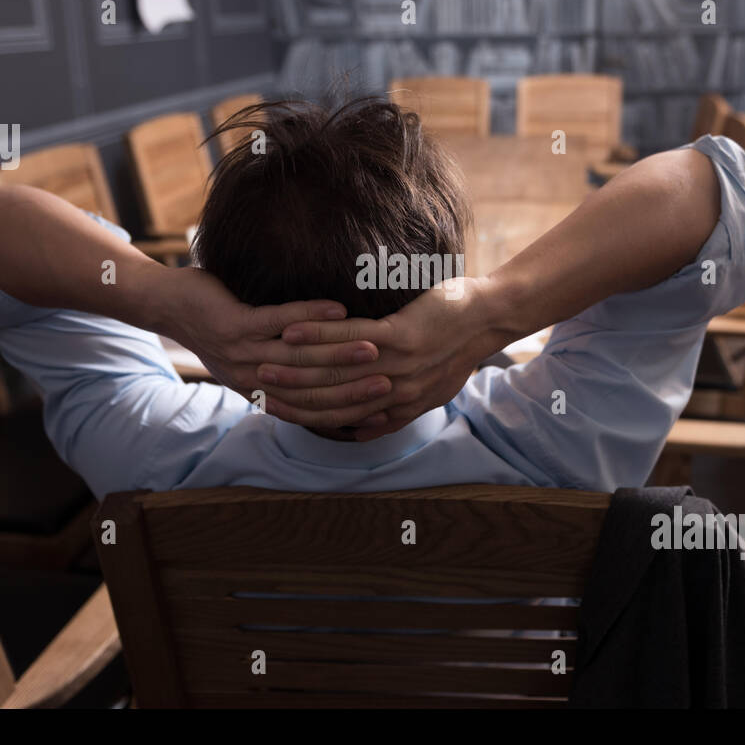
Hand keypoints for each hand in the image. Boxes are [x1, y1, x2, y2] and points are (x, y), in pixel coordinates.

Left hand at [151, 267, 397, 429]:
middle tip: (391, 379)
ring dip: (340, 351)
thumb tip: (328, 374)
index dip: (346, 409)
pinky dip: (311, 316)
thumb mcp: (253, 356)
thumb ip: (287, 369)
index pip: (310, 409)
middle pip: (312, 389)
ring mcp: (243, 354)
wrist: (170, 306)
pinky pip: (279, 322)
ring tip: (375, 345)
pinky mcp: (235, 327)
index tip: (382, 403)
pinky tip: (339, 308)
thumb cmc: (220, 326)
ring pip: (300, 359)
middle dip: (353, 386)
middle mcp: (253, 380)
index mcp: (261, 392)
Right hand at [258, 276, 513, 440]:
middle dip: (291, 395)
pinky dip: (317, 334)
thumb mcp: (433, 388)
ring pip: (334, 371)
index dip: (308, 417)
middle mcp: (396, 392)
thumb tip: (366, 426)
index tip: (276, 410)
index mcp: (401, 406)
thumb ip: (398, 408)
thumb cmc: (459, 345)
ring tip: (262, 360)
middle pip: (332, 400)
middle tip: (255, 388)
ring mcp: (397, 366)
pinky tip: (291, 328)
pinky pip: (349, 339)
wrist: (489, 318)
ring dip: (294, 366)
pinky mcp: (400, 338)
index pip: (344, 419)